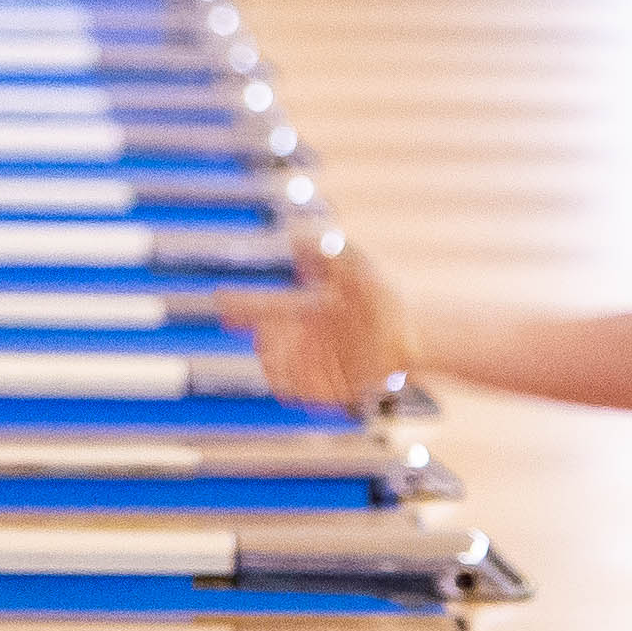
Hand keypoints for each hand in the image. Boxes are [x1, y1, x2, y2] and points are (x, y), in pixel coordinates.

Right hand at [219, 237, 412, 412]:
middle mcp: (304, 337)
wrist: (412, 332)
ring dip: (272, 365)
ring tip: (277, 358)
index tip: (219, 298)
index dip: (240, 304)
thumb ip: (327, 253)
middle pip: (266, 341)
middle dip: (262, 338)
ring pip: (277, 369)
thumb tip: (294, 238)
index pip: (263, 307)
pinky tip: (294, 379)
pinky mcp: (329, 385)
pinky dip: (292, 387)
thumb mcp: (357, 268)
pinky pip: (300, 392)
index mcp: (304, 309)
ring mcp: (315, 362)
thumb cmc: (384, 297)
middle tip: (268, 333)